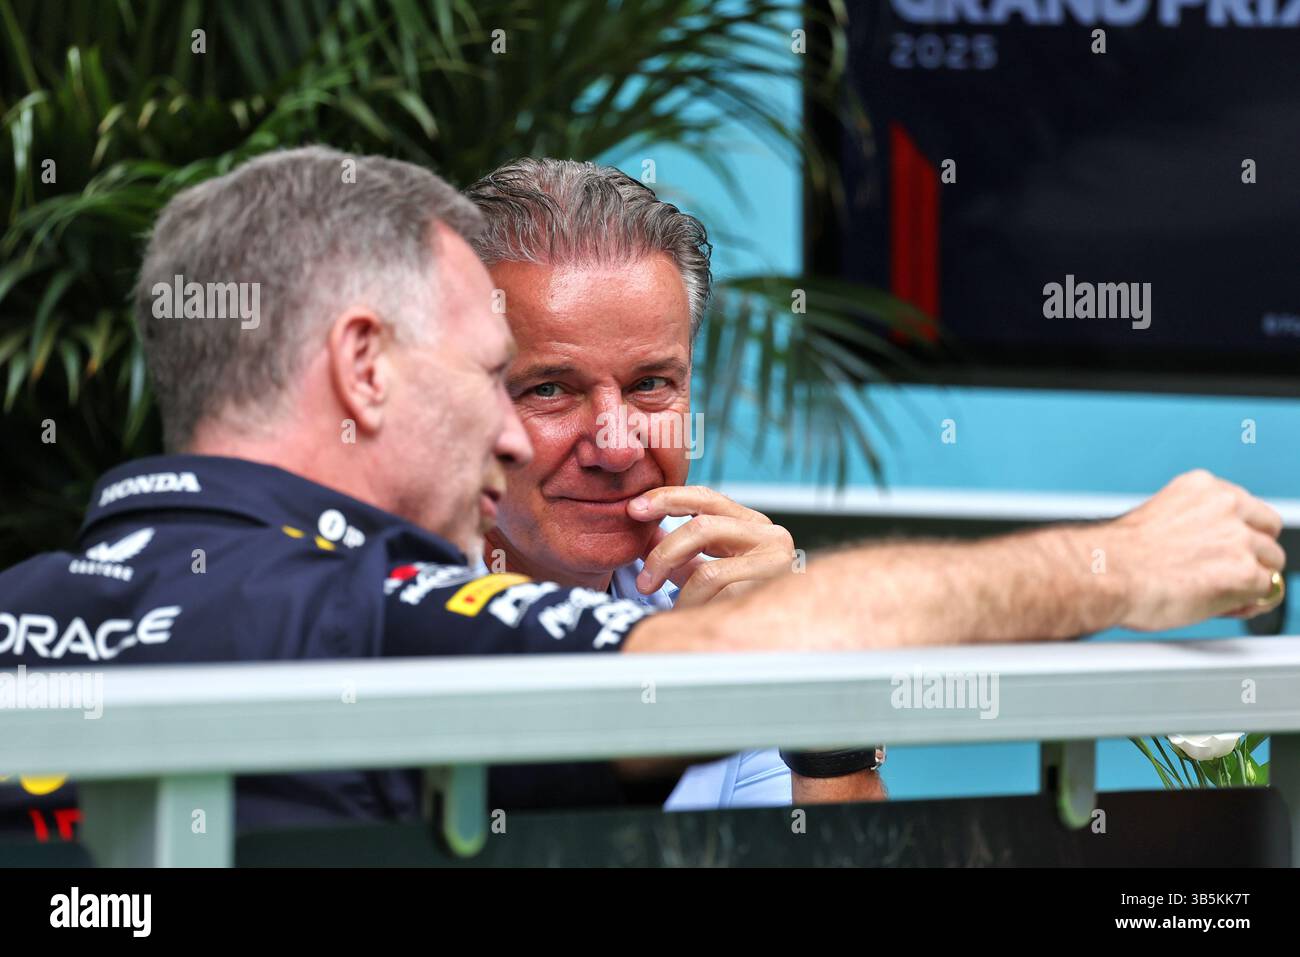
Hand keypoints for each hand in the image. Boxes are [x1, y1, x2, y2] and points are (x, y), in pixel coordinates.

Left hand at [627, 485, 796, 606]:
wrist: (779, 638)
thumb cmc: (743, 602)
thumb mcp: (707, 570)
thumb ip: (681, 551)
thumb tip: (645, 534)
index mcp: (753, 525)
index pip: (706, 498)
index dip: (667, 498)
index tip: (634, 509)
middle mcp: (771, 535)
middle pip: (702, 527)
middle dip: (663, 553)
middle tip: (643, 580)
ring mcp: (776, 561)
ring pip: (707, 567)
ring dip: (675, 587)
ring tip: (660, 602)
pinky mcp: (771, 589)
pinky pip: (716, 594)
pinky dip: (691, 605)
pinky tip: (686, 614)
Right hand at [1105, 469, 1285, 629]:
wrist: (1105, 573)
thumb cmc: (1117, 555)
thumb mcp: (1159, 520)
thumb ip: (1193, 527)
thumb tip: (1210, 555)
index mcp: (1201, 486)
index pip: (1245, 508)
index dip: (1237, 534)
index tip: (1222, 551)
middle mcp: (1225, 505)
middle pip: (1266, 533)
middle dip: (1250, 555)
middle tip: (1221, 575)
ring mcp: (1238, 538)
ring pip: (1270, 563)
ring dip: (1248, 580)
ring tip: (1212, 593)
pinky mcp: (1244, 572)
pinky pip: (1267, 592)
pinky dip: (1246, 603)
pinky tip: (1217, 606)